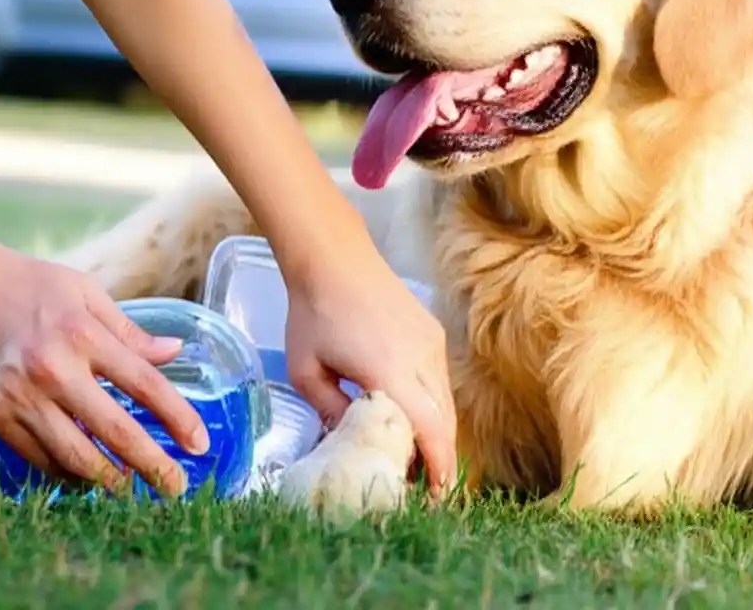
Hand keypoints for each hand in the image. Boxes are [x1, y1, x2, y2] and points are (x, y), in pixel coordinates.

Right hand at [0, 242, 208, 494]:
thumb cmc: (23, 280)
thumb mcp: (83, 292)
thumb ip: (129, 330)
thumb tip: (173, 352)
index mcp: (84, 335)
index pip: (144, 385)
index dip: (177, 418)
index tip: (199, 444)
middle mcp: (54, 369)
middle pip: (115, 431)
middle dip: (152, 466)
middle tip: (176, 488)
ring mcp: (20, 396)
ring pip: (74, 455)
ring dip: (108, 479)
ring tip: (129, 488)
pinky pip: (36, 456)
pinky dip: (64, 471)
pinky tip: (83, 475)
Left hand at [283, 251, 455, 498]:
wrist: (333, 257)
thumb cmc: (313, 313)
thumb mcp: (306, 371)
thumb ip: (330, 411)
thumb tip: (346, 440)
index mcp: (390, 371)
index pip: (429, 430)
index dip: (437, 467)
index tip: (433, 495)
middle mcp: (421, 358)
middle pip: (445, 423)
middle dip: (439, 459)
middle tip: (422, 489)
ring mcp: (432, 344)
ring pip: (446, 402)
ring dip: (436, 433)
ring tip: (415, 458)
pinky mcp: (432, 333)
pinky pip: (440, 381)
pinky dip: (433, 406)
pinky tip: (412, 418)